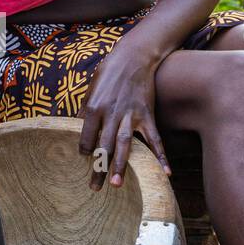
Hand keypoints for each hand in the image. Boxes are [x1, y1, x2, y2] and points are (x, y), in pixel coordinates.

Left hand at [77, 47, 170, 189]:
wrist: (134, 56)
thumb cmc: (109, 72)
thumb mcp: (92, 89)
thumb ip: (86, 111)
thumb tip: (78, 128)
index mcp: (93, 107)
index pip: (86, 137)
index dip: (85, 150)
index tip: (86, 158)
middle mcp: (111, 113)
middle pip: (103, 146)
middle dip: (98, 168)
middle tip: (95, 188)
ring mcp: (130, 115)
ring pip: (124, 145)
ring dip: (120, 165)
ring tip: (116, 184)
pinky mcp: (147, 115)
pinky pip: (154, 138)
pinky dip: (160, 156)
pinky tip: (165, 172)